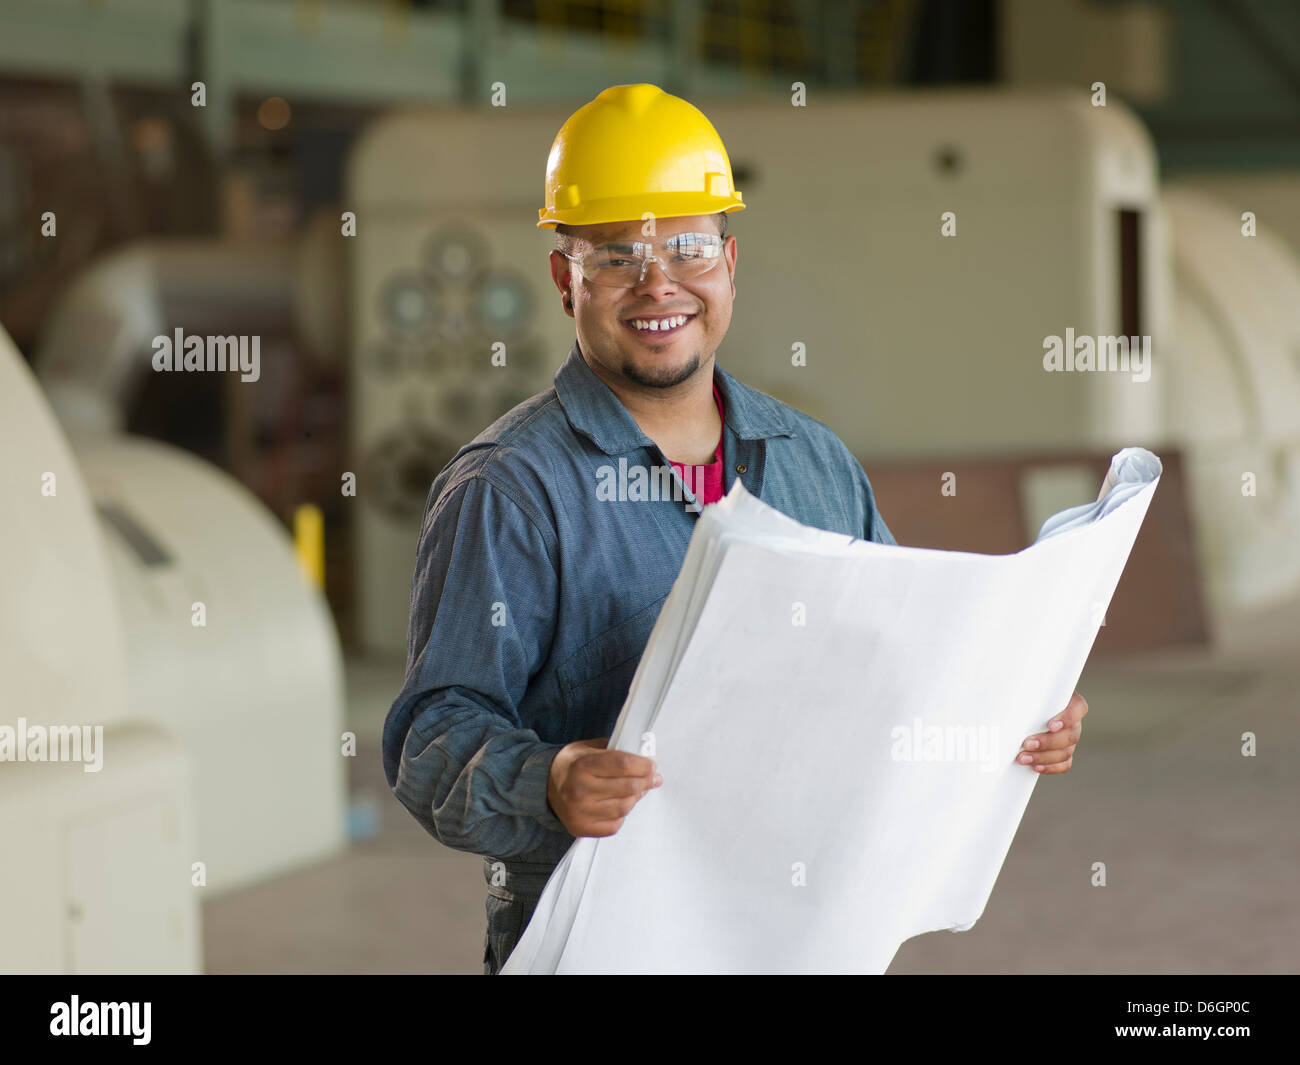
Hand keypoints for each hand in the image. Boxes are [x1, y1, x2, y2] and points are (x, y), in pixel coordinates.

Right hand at [547, 737, 662, 836]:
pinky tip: (620, 803)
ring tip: (637, 790)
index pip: (623, 764)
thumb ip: (615, 752)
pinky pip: (615, 824)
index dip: (643, 765)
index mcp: (582, 766)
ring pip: (624, 807)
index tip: (652, 765)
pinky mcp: (581, 828)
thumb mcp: (588, 748)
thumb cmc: (572, 764)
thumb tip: (646, 762)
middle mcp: (580, 790)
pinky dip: (622, 814)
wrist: (544, 785)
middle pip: (628, 787)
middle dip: (646, 781)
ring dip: (636, 798)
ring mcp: (580, 812)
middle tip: (652, 777)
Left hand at [1018, 691, 1087, 774]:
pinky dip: (1050, 767)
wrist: (1024, 707)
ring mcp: (1069, 737)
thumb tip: (1005, 691)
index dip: (1067, 719)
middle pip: (1071, 735)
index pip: (1078, 708)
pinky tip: (1035, 767)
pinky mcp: (1064, 751)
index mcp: (1068, 701)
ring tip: (1023, 757)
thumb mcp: (1026, 688)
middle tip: (1026, 744)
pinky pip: (1064, 763)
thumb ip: (1022, 690)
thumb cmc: (1024, 693)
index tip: (1051, 726)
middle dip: (1048, 742)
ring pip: (1066, 752)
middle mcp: (1072, 721)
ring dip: (1044, 757)